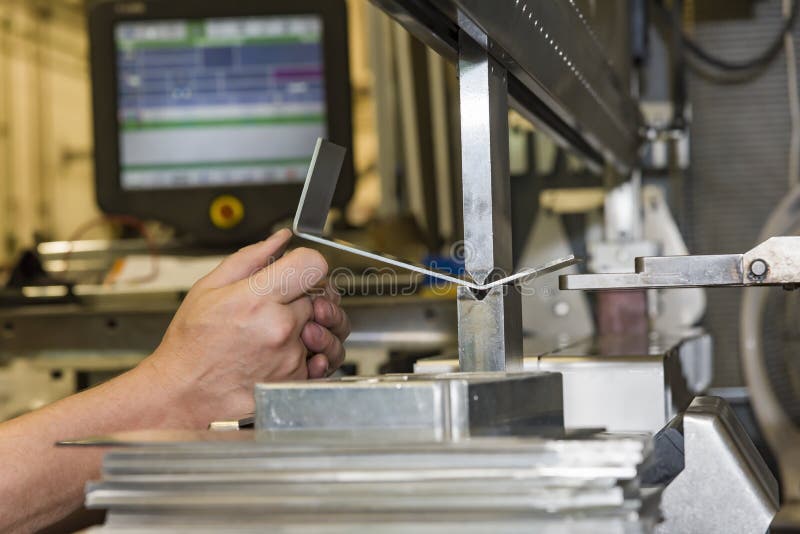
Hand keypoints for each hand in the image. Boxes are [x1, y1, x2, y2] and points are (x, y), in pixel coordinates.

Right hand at [138, 229, 349, 424]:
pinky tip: (281, 353)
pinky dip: (306, 353)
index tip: (296, 271)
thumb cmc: (191, 345)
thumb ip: (251, 258)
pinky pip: (319, 356)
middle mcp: (280, 327)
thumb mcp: (209, 288)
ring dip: (308, 326)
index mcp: (258, 298)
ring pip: (322, 326)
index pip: (313, 265)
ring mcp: (291, 356)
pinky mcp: (296, 379)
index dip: (307, 264)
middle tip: (280, 305)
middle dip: (304, 296)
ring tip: (277, 331)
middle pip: (320, 295)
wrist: (184, 394)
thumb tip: (281, 240)